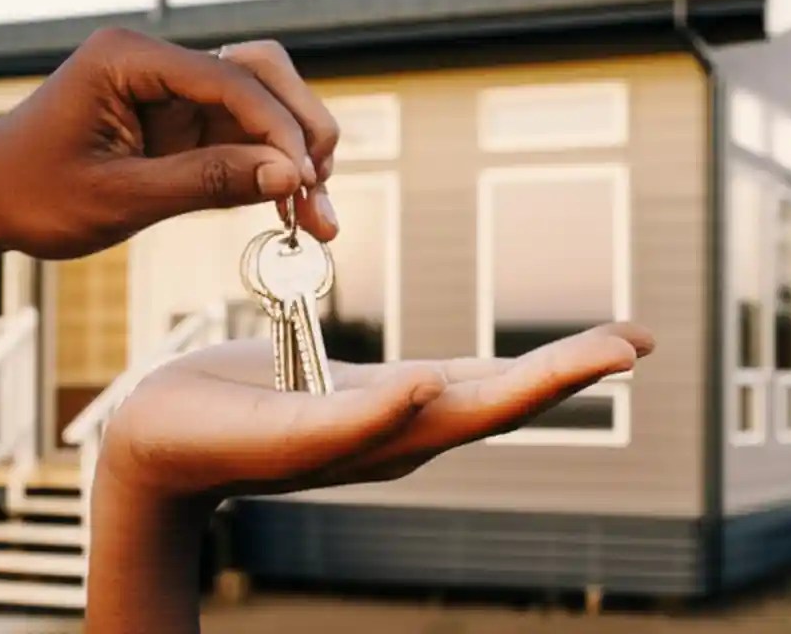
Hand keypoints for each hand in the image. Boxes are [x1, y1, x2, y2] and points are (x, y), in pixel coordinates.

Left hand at [0, 29, 339, 259]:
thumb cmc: (32, 194)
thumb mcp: (119, 197)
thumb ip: (206, 182)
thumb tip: (289, 177)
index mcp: (129, 59)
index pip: (229, 79)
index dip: (276, 130)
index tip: (305, 181)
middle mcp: (157, 65)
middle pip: (260, 73)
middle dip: (299, 128)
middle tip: (320, 189)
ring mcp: (172, 92)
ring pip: (261, 103)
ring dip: (294, 150)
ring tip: (316, 211)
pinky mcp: (179, 124)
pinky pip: (241, 137)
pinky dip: (269, 171)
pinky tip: (292, 209)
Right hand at [98, 323, 653, 503]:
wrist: (151, 451)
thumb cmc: (199, 438)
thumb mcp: (273, 428)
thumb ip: (354, 419)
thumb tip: (431, 389)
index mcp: (390, 438)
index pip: (496, 404)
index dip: (562, 374)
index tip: (623, 348)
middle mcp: (399, 429)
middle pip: (506, 395)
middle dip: (573, 368)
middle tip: (638, 338)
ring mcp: (380, 414)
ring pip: (479, 386)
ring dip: (542, 365)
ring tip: (599, 345)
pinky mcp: (354, 394)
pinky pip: (436, 372)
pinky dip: (484, 361)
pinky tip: (495, 359)